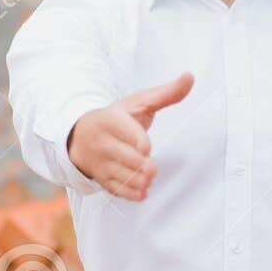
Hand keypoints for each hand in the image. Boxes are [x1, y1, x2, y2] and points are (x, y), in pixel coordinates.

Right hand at [67, 73, 193, 199]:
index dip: (136, 140)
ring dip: (136, 180)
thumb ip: (166, 94)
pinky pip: (114, 189)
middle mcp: (102, 141)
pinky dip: (129, 193)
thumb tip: (190, 77)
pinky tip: (142, 191)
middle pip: (122, 156)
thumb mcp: (139, 102)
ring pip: (119, 174)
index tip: (146, 148)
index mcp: (111, 119)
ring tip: (149, 177)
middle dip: (139, 165)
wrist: (82, 135)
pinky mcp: (102, 178)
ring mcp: (101, 162)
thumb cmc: (118, 118)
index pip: (123, 130)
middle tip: (152, 169)